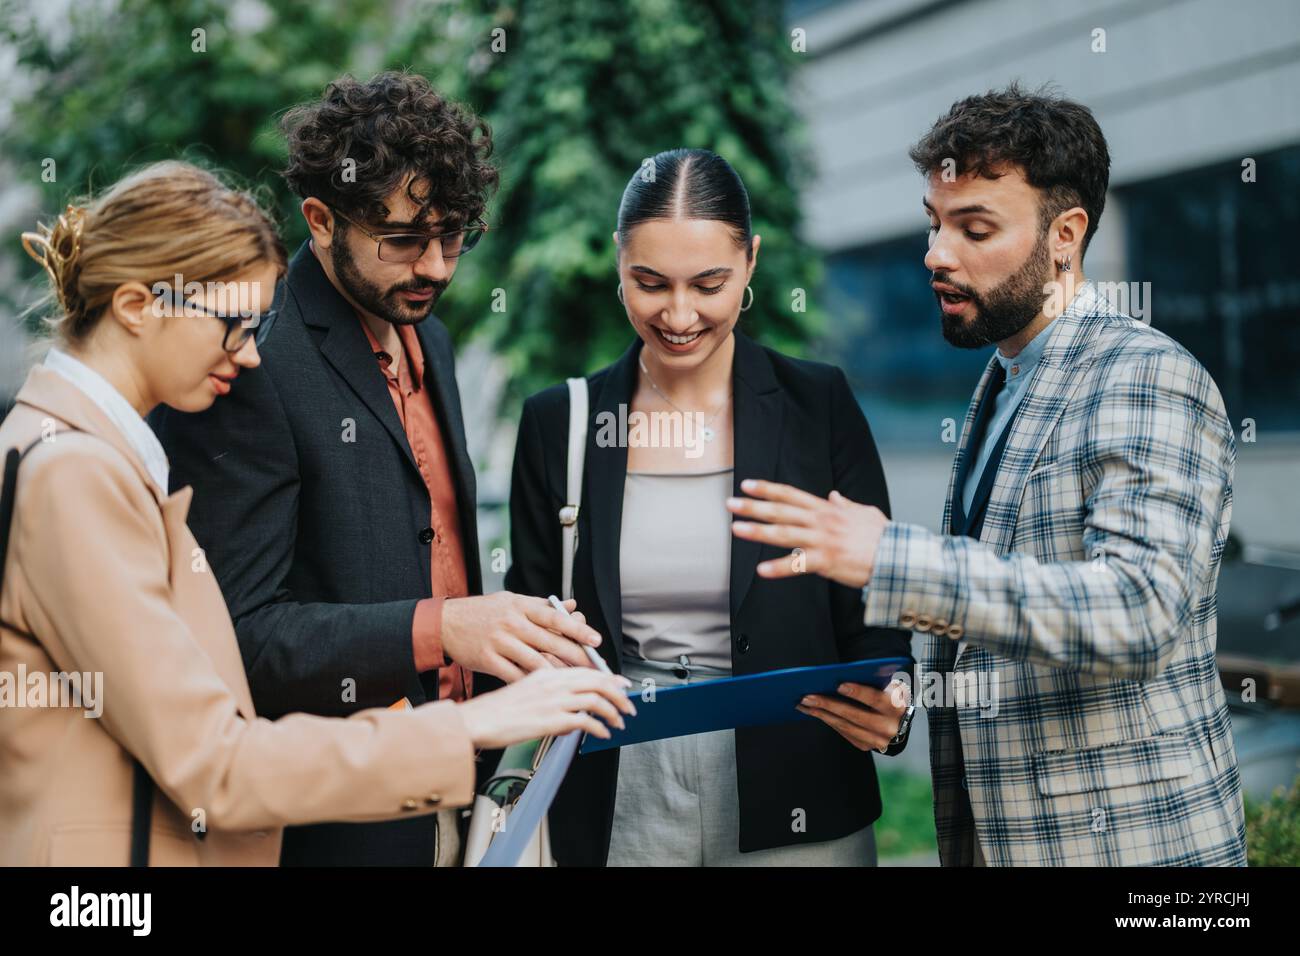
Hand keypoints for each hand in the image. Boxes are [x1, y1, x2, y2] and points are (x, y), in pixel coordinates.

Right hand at [440, 593, 601, 682]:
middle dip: (576, 656)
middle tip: (594, 667)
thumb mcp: (512, 601)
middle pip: (550, 641)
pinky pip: (515, 675)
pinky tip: (546, 691)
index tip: (595, 640)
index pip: (555, 617)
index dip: (577, 628)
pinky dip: (532, 684)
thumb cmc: (482, 612)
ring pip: (536, 661)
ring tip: (576, 683)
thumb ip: (542, 606)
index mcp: (521, 606)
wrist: (445, 622)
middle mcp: (512, 623)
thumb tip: (572, 605)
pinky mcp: (488, 660)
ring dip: (558, 674)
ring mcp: (500, 642)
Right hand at [456, 667, 636, 749]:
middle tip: (628, 704)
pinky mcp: (549, 720)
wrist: (475, 721)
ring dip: (612, 711)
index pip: (585, 669)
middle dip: (618, 693)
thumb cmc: (494, 710)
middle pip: (595, 681)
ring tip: (619, 721)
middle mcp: (551, 682)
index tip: (621, 683)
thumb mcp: (522, 689)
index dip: (608, 677)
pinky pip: (584, 721)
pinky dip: (598, 727)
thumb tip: (565, 699)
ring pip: (595, 699)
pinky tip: (602, 733)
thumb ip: (545, 688)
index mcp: (545, 672)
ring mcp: (551, 700)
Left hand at [727, 479, 887, 588]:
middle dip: (753, 507)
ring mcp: (823, 541)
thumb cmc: (883, 537)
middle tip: (730, 504)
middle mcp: (821, 522)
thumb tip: (835, 495)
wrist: (898, 557)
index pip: (791, 495)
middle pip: (781, 511)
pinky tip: (761, 571)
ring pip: (784, 534)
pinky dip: (779, 568)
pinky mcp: (827, 562)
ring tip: (735, 530)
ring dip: (758, 531)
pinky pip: (798, 565)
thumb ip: (847, 504)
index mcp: (828, 509)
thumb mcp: (865, 513)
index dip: (768, 488)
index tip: (747, 485)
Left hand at [796, 679, 910, 752]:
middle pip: (855, 715)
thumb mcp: (890, 683)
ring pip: (845, 726)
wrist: (900, 720)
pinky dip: (827, 721)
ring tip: (804, 704)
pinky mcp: (866, 746)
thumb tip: (847, 672)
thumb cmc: (889, 693)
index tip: (839, 685)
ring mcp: (877, 740)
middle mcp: (889, 727)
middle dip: (829, 705)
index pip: (875, 699)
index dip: (858, 692)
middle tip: (807, 696)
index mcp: (896, 706)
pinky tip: (813, 712)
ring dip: (822, 714)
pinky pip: (843, 732)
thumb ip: (877, 677)